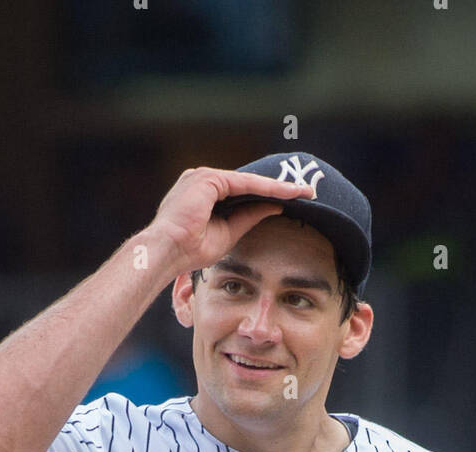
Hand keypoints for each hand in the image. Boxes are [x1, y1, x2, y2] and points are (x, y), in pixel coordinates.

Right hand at [144, 167, 317, 277]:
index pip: (243, 192)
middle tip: (307, 191)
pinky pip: (245, 183)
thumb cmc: (190, 250)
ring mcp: (203, 176)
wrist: (168, 252)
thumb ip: (248, 218)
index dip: (269, 196)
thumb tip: (274, 207)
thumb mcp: (228, 233)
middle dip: (278, 188)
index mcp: (204, 194)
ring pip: (249, 181)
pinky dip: (266, 187)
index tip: (294, 200)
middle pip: (248, 183)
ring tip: (303, 191)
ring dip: (277, 186)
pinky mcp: (208, 179)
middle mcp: (203, 180)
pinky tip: (286, 192)